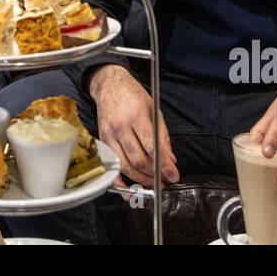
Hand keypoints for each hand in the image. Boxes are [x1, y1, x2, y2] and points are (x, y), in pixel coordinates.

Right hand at [89, 65, 178, 188]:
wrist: (109, 86)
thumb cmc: (133, 95)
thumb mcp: (154, 110)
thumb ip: (162, 136)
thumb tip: (171, 160)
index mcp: (136, 116)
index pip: (152, 147)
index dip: (164, 165)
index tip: (173, 175)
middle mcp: (120, 126)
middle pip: (138, 159)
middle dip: (154, 175)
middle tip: (165, 181)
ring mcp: (109, 134)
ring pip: (125, 165)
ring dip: (140, 179)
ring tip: (153, 183)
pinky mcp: (102, 141)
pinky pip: (112, 165)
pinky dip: (120, 180)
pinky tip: (129, 189)